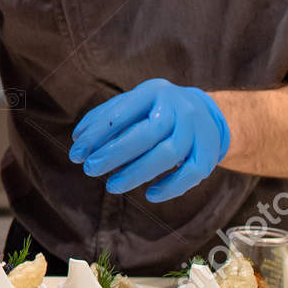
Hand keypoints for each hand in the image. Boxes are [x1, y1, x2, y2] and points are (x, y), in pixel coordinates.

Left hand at [69, 78, 229, 201]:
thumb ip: (105, 118)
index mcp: (154, 92)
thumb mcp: (133, 104)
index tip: (77, 154)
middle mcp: (180, 107)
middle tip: (90, 170)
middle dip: (115, 154)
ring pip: (170, 153)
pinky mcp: (211, 150)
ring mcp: (198, 128)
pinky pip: (193, 172)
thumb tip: (79, 140)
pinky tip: (150, 195)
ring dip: (138, 173)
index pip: (122, 113)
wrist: (205, 110)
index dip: (97, 135)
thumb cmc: (156, 110)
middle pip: (148, 133)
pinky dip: (172, 187)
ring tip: (112, 186)